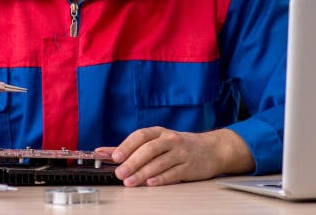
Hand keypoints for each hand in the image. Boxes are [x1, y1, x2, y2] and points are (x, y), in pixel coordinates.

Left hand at [95, 127, 253, 186]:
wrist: (211, 149)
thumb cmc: (179, 146)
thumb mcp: (158, 141)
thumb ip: (132, 147)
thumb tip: (103, 152)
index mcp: (160, 132)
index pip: (141, 135)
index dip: (127, 145)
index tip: (114, 156)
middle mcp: (170, 140)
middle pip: (149, 149)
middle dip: (133, 161)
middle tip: (120, 173)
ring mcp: (181, 153)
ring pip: (159, 162)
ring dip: (143, 173)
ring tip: (130, 182)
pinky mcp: (189, 167)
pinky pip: (173, 173)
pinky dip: (161, 178)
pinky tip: (150, 183)